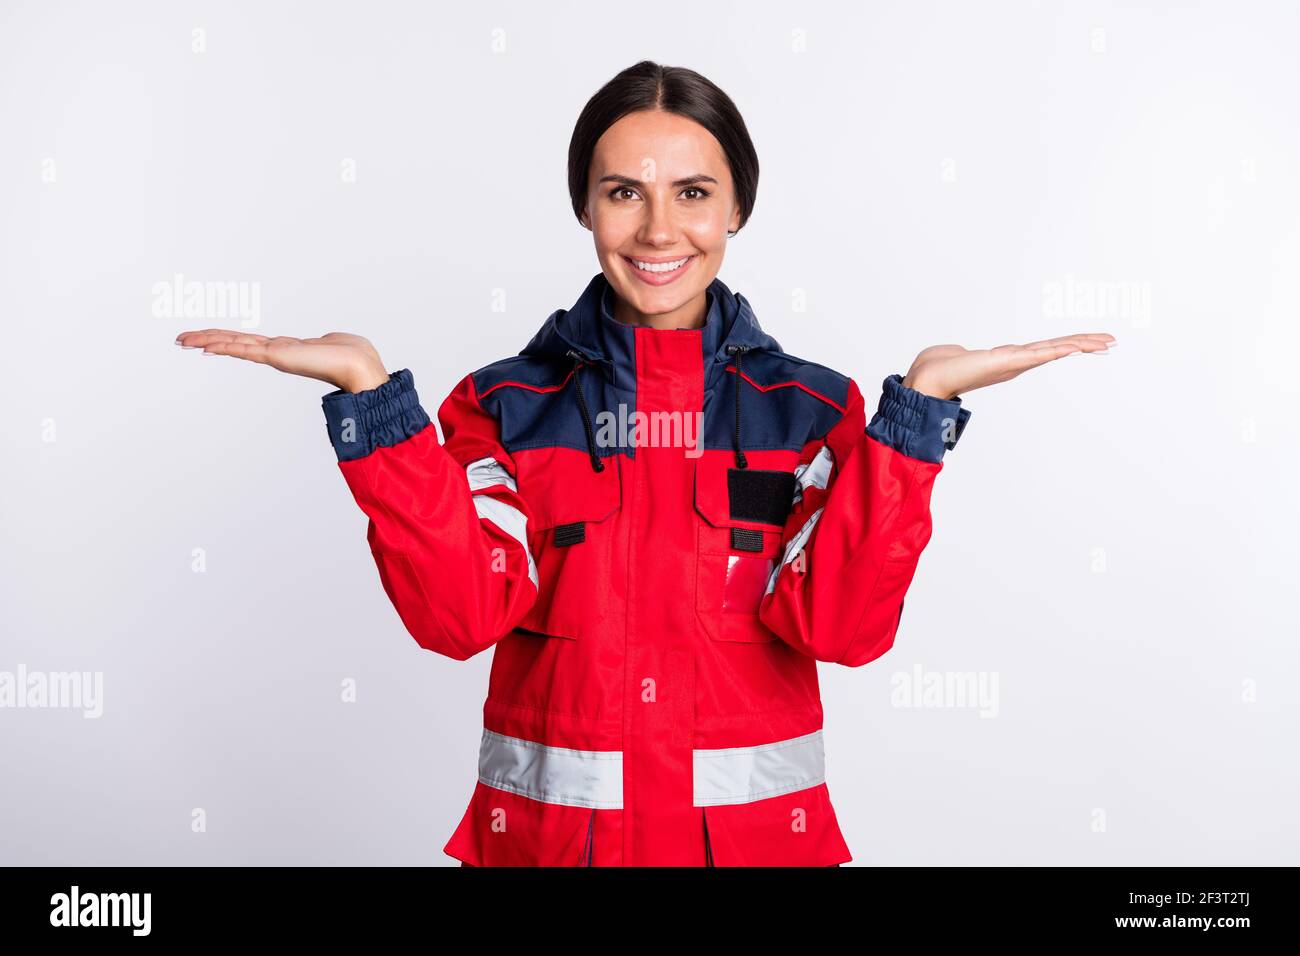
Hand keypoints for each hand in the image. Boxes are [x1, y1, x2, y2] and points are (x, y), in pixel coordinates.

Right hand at [174, 329, 390, 393]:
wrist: (359, 366)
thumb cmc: (353, 355)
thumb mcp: (332, 342)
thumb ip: (324, 342)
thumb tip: (329, 341)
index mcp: (287, 348)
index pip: (250, 341)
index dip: (227, 339)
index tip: (208, 338)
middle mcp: (277, 352)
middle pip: (234, 342)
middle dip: (207, 340)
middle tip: (181, 339)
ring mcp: (275, 355)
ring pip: (234, 345)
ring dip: (207, 341)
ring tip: (183, 340)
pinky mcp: (277, 357)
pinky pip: (245, 350)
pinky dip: (225, 347)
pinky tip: (206, 346)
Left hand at [902, 332, 1115, 400]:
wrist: (928, 378)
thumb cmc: (938, 368)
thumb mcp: (958, 356)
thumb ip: (963, 356)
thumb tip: (956, 356)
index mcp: (1008, 359)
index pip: (1044, 349)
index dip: (1066, 344)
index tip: (1086, 341)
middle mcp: (1015, 362)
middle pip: (1056, 349)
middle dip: (1084, 344)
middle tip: (1110, 341)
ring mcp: (1013, 363)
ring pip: (1053, 350)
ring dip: (1080, 345)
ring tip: (1104, 342)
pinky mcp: (1006, 362)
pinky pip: (1038, 354)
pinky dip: (1057, 350)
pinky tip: (1075, 347)